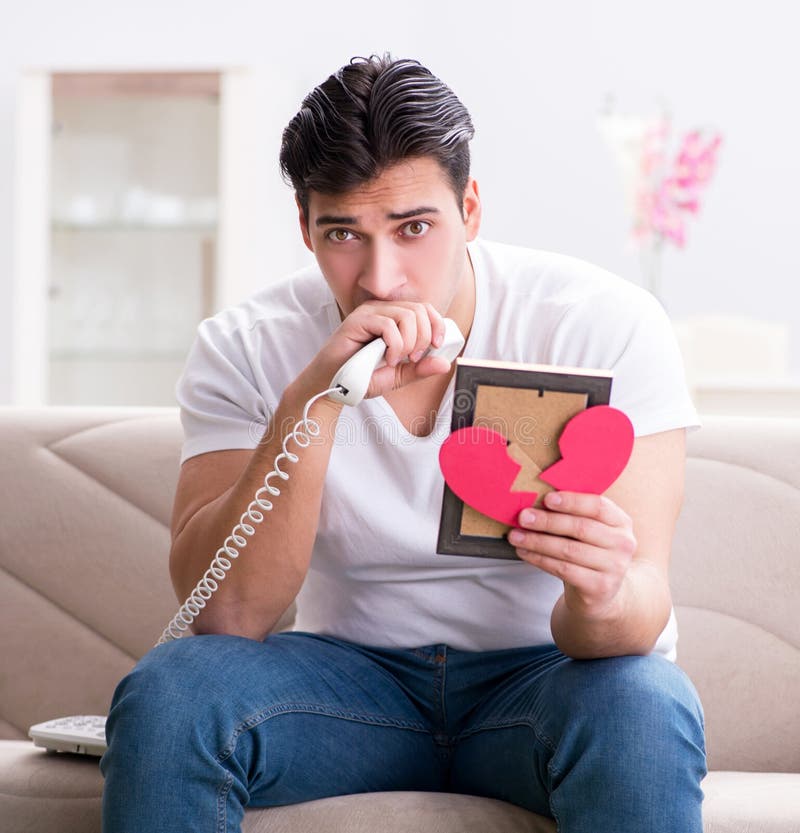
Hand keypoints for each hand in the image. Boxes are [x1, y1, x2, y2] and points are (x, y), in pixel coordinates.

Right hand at [309, 301, 452, 400]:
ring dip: (408, 343)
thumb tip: (444, 364)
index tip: (436, 346)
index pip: (424, 308)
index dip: (436, 325)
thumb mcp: (398, 376)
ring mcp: (369, 313)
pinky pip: (389, 325)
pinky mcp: (358, 320)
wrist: (334, 386)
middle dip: (423, 338)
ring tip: (396, 360)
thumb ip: (420, 369)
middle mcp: (382, 310)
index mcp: (393, 317)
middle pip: (418, 310)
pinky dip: (394, 346)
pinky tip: (386, 359)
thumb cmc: (361, 377)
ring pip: (406, 316)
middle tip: (412, 359)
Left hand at [507, 491, 637, 618]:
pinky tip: (524, 552)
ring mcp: (614, 567)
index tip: (547, 498)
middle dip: (547, 521)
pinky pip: (563, 569)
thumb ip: (573, 513)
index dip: (572, 501)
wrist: (601, 592)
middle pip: (580, 528)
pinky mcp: (600, 587)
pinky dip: (540, 559)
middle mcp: (623, 543)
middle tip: (523, 517)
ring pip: (569, 550)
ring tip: (515, 536)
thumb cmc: (588, 551)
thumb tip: (536, 497)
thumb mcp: (590, 530)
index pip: (598, 506)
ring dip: (538, 542)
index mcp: (621, 521)